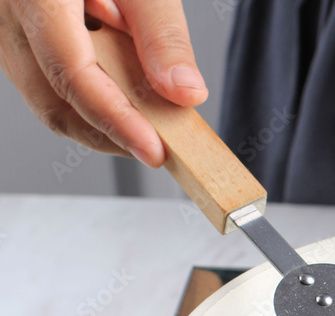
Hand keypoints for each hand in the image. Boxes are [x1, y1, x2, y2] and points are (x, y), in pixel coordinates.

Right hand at [0, 0, 205, 166]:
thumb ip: (163, 35)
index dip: (116, 121)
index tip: (154, 150)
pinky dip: (86, 94)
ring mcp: (1, 26)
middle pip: (53, 101)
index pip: (73, 76)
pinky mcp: (11, 33)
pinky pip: (44, 78)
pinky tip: (121, 84)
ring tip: (146, 115)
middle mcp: (5, 13)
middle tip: (159, 145)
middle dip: (109, 134)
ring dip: (98, 118)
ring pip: (46, 97)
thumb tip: (183, 93)